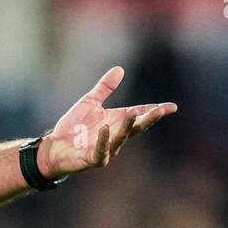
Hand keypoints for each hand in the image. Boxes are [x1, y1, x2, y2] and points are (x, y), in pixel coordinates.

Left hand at [39, 66, 176, 179]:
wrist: (55, 146)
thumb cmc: (74, 127)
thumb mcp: (90, 102)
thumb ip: (105, 88)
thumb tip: (119, 68)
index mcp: (117, 122)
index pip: (140, 115)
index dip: (155, 111)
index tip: (172, 107)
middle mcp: (115, 136)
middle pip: (136, 127)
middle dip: (149, 119)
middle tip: (162, 110)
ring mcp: (106, 149)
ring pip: (121, 138)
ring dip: (127, 126)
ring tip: (133, 113)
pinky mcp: (92, 159)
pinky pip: (101, 151)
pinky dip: (103, 140)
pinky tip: (105, 128)